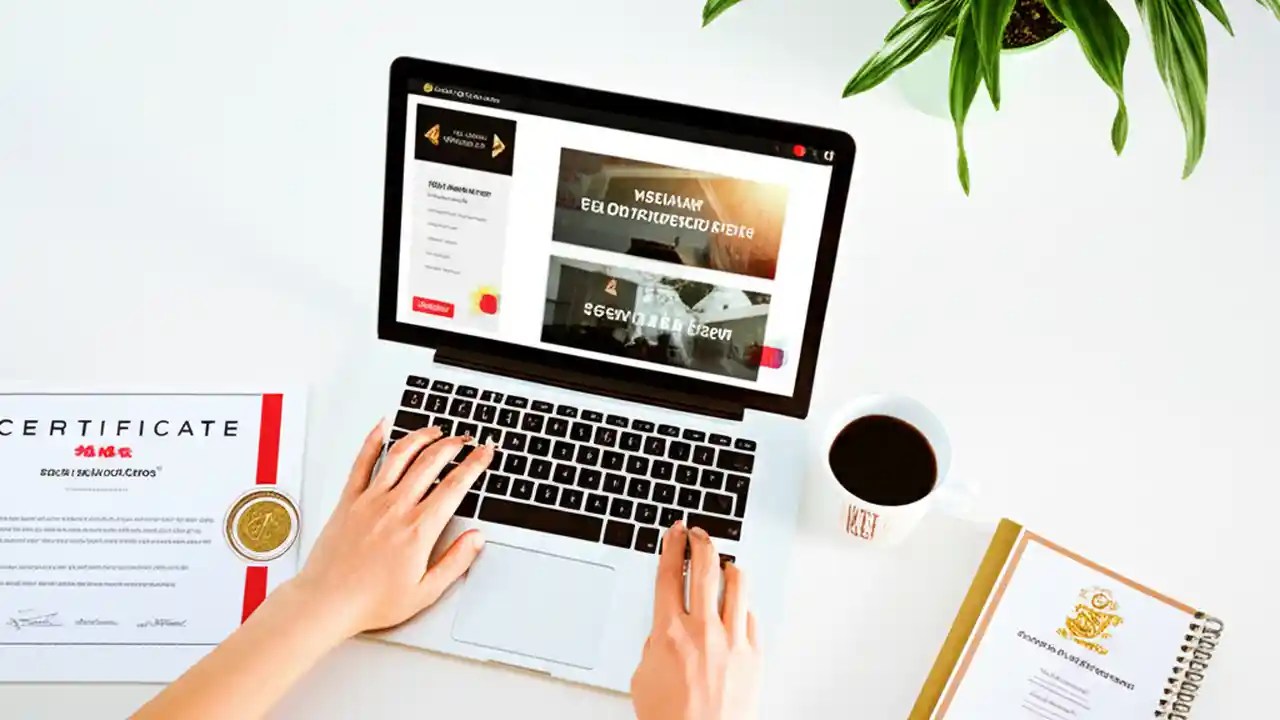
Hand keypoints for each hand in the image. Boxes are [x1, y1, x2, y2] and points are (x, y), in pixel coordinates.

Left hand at [292, 421, 493, 639]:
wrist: (326, 602)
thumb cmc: (371, 601)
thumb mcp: (425, 592)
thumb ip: (455, 561)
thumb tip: (477, 539)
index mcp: (419, 530)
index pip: (455, 486)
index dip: (475, 464)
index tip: (485, 452)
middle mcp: (396, 508)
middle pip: (431, 462)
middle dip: (453, 445)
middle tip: (466, 440)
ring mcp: (370, 500)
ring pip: (401, 455)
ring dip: (421, 437)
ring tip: (436, 430)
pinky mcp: (349, 500)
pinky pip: (362, 462)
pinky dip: (373, 440)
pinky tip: (383, 427)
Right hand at [631, 522, 760, 719]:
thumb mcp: (644, 676)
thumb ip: (655, 643)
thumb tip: (666, 627)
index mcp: (670, 632)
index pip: (670, 573)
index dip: (672, 545)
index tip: (675, 532)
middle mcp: (704, 631)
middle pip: (706, 567)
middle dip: (701, 542)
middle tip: (698, 534)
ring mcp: (733, 641)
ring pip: (737, 583)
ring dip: (728, 566)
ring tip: (723, 563)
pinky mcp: (754, 656)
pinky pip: (750, 616)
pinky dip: (741, 605)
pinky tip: (736, 606)